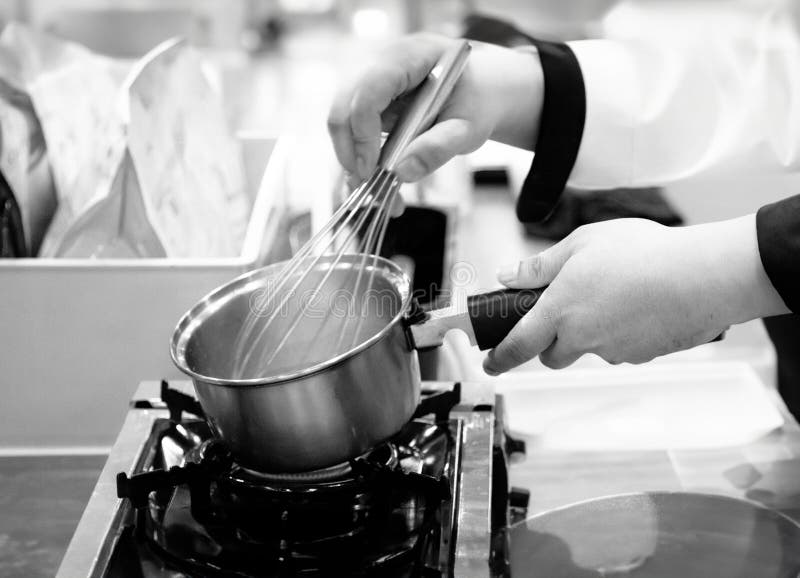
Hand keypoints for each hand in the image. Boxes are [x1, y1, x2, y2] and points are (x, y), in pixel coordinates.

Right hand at [328, 34, 542, 185]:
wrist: (475, 92)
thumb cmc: (474, 101)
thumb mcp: (469, 127)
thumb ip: (439, 147)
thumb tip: (402, 172)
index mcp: (409, 57)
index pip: (368, 91)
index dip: (363, 132)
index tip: (372, 170)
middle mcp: (379, 65)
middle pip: (343, 107)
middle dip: (350, 153)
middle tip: (369, 187)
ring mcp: (368, 85)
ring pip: (342, 126)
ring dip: (354, 164)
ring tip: (382, 196)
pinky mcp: (365, 107)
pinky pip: (352, 137)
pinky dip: (362, 165)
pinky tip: (380, 189)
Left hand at [483, 215, 788, 373]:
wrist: (704, 275)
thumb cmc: (642, 252)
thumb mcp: (581, 244)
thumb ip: (540, 266)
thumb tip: (507, 277)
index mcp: (559, 310)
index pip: (517, 345)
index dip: (499, 358)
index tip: (489, 363)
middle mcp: (583, 338)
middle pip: (552, 355)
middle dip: (549, 342)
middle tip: (562, 312)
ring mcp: (614, 350)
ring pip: (589, 349)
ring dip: (589, 333)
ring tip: (614, 294)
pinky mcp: (642, 355)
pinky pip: (621, 348)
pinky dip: (620, 333)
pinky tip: (639, 304)